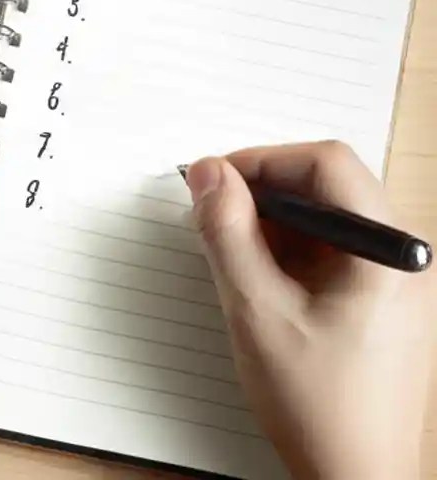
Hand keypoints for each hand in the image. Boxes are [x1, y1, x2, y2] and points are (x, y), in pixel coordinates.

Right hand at [185, 142, 431, 479]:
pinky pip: (331, 252)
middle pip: (329, 186)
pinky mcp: (381, 302)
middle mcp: (402, 258)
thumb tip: (207, 175)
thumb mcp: (256, 310)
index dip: (261, 160)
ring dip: (272, 225)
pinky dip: (288, 254)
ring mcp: (395, 281)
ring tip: (230, 258)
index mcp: (386, 252)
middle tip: (212, 216)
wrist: (356, 475)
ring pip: (327, 219)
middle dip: (263, 193)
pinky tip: (258, 282)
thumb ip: (227, 234)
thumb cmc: (319, 407)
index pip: (326, 163)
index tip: (213, 181)